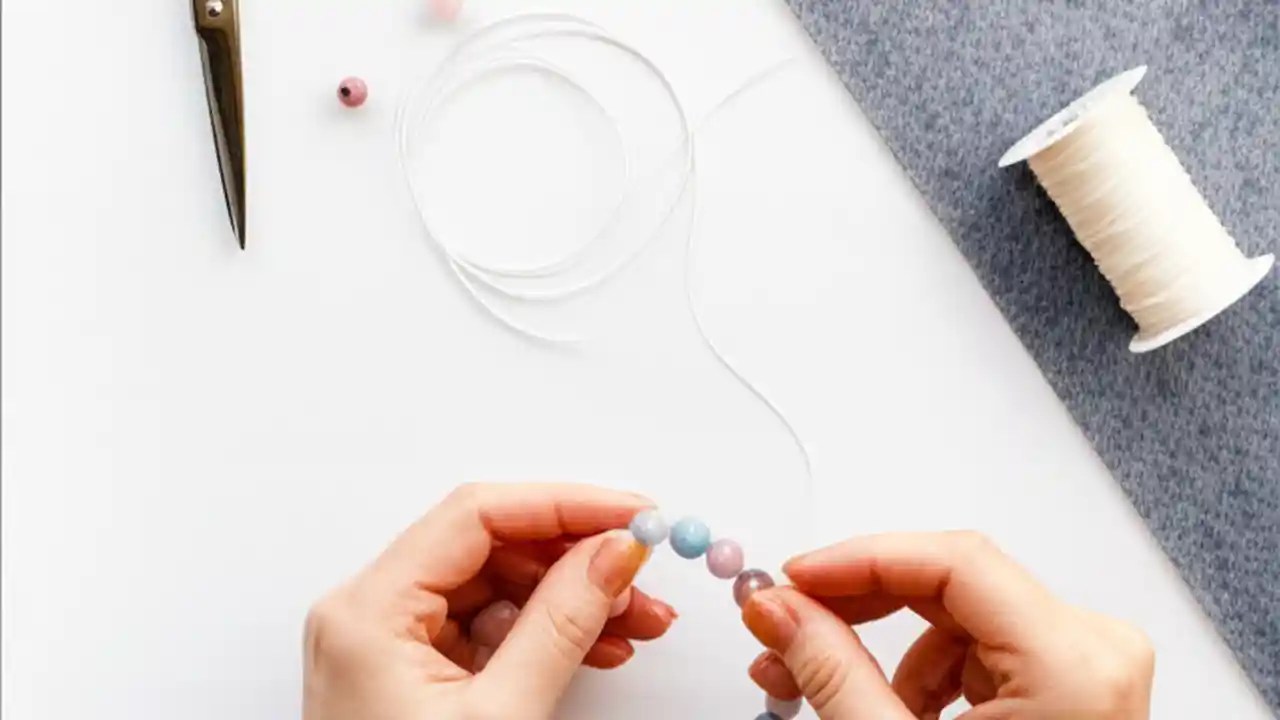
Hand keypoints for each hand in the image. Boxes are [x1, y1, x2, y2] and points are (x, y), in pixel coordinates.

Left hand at [303, 483, 675, 719]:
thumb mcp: (501, 718)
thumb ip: (561, 624)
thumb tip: (612, 553)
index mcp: (367, 612)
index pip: (476, 515)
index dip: (565, 504)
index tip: (633, 515)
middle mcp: (368, 615)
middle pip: (489, 545)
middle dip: (575, 556)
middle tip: (642, 569)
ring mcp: (388, 643)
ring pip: (495, 585)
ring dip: (571, 596)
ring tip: (639, 615)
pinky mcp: (411, 673)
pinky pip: (488, 627)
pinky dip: (546, 631)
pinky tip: (599, 642)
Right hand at [742, 532, 1153, 718]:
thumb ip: (832, 671)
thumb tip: (779, 610)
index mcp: (1073, 665)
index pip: (953, 562)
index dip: (860, 559)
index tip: (794, 576)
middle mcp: (1094, 653)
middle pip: (953, 585)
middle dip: (857, 604)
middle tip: (785, 620)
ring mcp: (1087, 672)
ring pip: (958, 620)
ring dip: (877, 643)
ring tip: (812, 678)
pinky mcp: (1069, 690)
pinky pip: (977, 654)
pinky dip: (916, 671)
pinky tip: (873, 702)